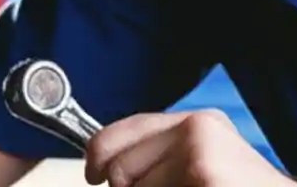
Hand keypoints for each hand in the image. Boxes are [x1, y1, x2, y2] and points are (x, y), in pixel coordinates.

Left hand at [84, 109, 296, 186]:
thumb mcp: (204, 166)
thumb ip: (164, 159)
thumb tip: (108, 171)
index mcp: (197, 123)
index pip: (124, 129)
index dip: (99, 154)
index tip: (93, 174)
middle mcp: (197, 127)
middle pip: (121, 167)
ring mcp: (200, 150)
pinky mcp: (203, 172)